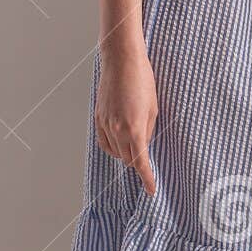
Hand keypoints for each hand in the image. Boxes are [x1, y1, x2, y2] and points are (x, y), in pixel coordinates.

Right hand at [95, 44, 158, 195]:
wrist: (121, 61)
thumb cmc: (142, 80)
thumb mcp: (153, 108)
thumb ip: (148, 131)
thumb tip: (144, 145)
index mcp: (134, 128)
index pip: (141, 162)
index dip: (147, 178)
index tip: (151, 189)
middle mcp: (117, 129)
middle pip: (127, 159)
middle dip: (138, 161)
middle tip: (147, 154)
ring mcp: (105, 124)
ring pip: (114, 151)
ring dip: (125, 152)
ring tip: (135, 141)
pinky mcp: (97, 117)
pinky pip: (104, 141)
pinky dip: (112, 145)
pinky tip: (120, 140)